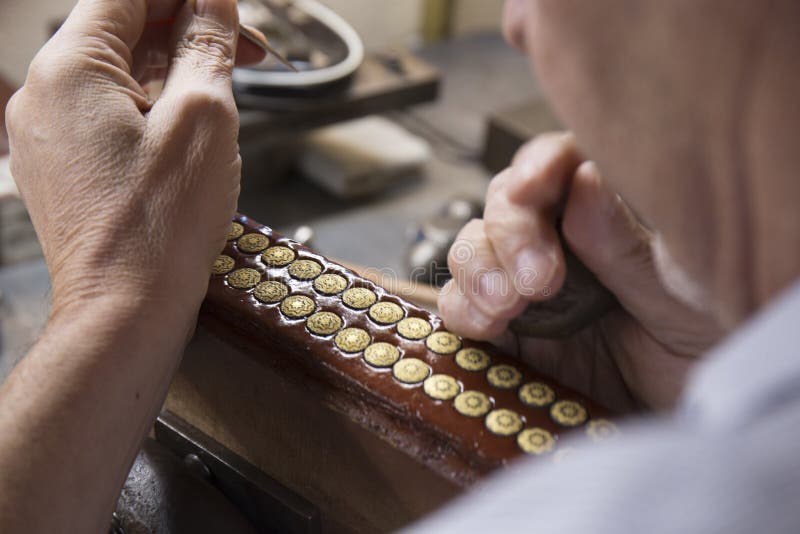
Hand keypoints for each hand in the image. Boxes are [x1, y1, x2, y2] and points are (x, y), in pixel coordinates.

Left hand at [5, 0, 264, 323]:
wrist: (125, 308)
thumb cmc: (161, 223)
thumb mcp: (202, 116)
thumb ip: (208, 44)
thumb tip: (214, 3)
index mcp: (70, 68)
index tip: (229, 7)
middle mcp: (44, 95)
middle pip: (122, 32)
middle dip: (188, 29)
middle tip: (247, 46)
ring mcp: (50, 136)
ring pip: (119, 76)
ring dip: (174, 69)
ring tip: (228, 83)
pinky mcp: (64, 169)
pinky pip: (110, 116)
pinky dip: (153, 106)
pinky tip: (193, 122)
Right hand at [438, 132, 723, 410]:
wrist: (690, 412)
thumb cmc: (707, 343)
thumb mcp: (684, 291)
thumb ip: (627, 244)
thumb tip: (582, 180)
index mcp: (611, 210)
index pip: (561, 161)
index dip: (539, 166)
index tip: (533, 189)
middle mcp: (564, 238)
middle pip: (505, 203)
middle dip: (510, 235)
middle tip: (538, 281)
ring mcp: (528, 283)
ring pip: (473, 249)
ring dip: (478, 271)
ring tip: (506, 307)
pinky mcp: (508, 330)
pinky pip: (461, 307)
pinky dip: (461, 310)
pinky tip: (488, 327)